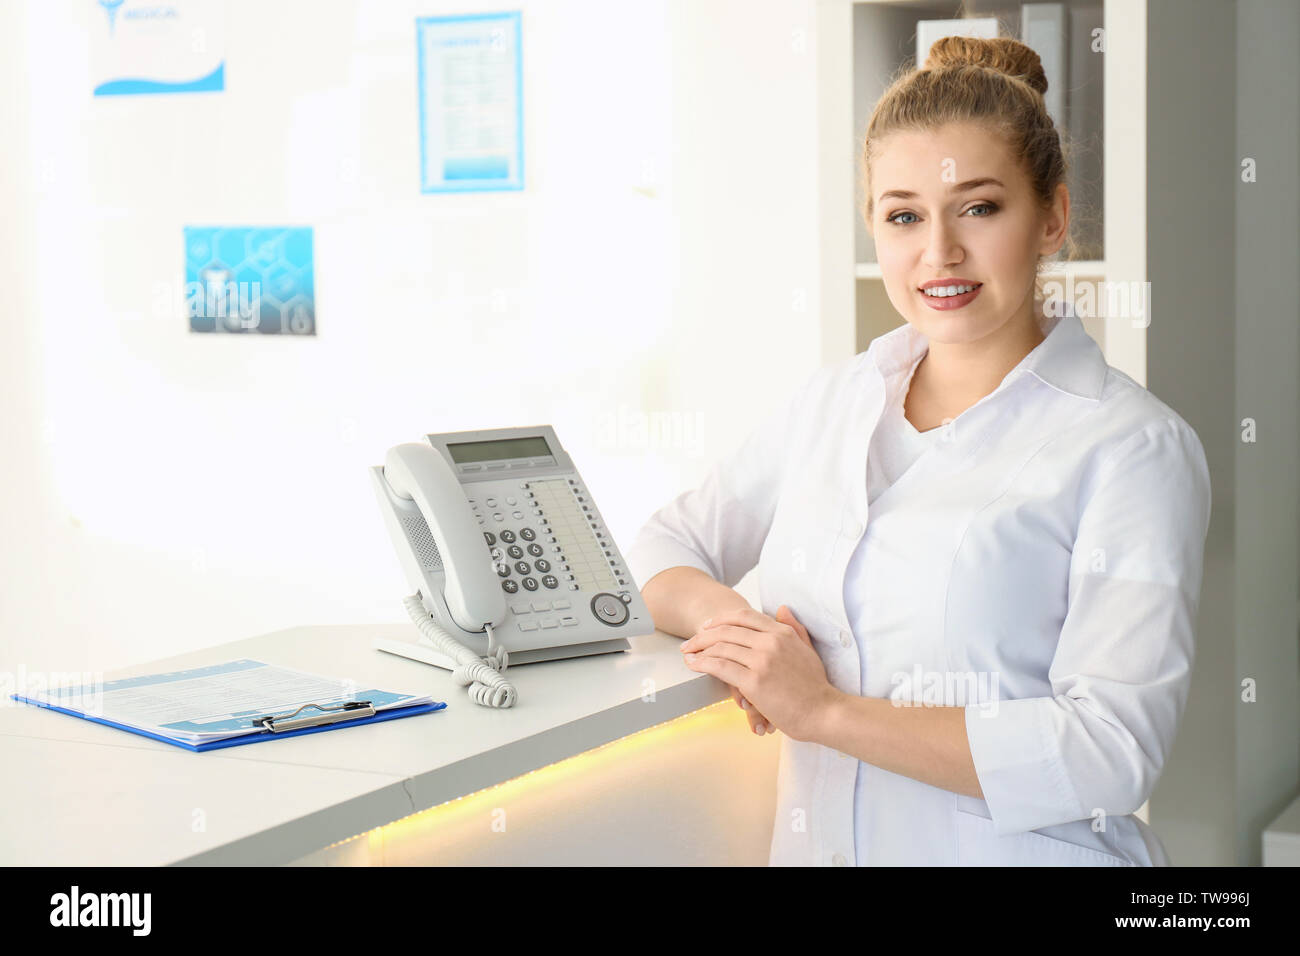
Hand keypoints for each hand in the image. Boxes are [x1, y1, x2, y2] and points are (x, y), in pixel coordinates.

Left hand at [681, 605, 839, 742]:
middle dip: (703, 635)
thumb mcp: (807, 649)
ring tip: (688, 655)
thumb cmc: (815, 686)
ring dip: (699, 650)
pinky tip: (694, 666)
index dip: (720, 619)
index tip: (706, 626)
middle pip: (727, 630)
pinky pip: (721, 667)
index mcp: (782, 632)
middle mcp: (770, 641)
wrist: (824, 712)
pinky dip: (703, 664)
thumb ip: (794, 627)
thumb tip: (782, 608)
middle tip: (690, 642)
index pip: (743, 616)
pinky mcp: (754, 681)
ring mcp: (762, 660)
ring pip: (721, 647)